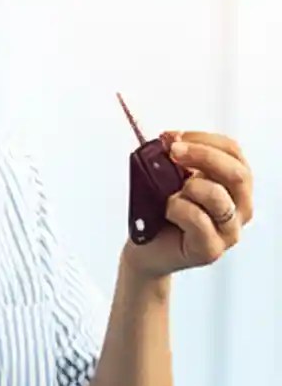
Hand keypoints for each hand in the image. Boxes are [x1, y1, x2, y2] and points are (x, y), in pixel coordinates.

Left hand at [122, 130, 254, 279]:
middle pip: (236, 173)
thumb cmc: (160, 213)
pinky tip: (167, 212)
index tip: (174, 136)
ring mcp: (228, 231)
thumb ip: (177, 161)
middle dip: (201, 155)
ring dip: (188, 187)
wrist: (146, 249)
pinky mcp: (211, 249)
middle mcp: (239, 208)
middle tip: (173, 151)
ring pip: (217, 196)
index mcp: (234, 186)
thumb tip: (170, 139)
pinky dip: (176, 209)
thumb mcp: (170, 179)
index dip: (204, 139)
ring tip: (170, 194)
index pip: (234, 153)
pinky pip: (197, 219)